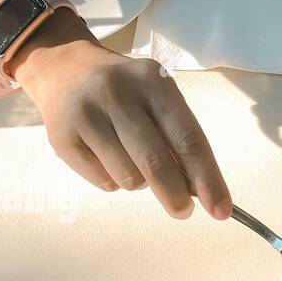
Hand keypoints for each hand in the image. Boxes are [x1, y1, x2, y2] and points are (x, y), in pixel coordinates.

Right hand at [11, 10, 232, 219]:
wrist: (64, 69)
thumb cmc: (125, 91)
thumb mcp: (156, 98)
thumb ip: (177, 136)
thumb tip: (200, 188)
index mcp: (153, 82)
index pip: (188, 138)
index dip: (208, 179)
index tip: (220, 210)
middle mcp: (117, 93)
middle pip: (156, 162)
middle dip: (175, 196)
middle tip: (183, 211)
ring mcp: (85, 114)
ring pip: (128, 177)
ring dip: (139, 183)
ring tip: (132, 162)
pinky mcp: (60, 137)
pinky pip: (103, 182)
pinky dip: (114, 182)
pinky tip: (107, 159)